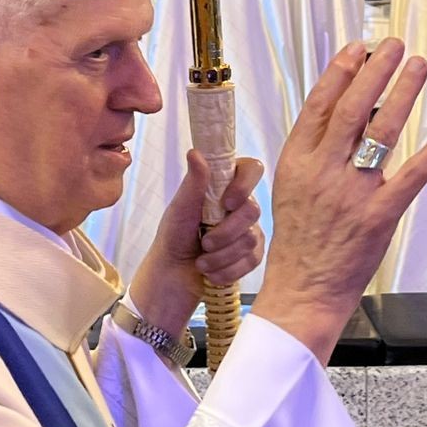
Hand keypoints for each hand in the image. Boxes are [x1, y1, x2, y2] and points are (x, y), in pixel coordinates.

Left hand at [129, 151, 264, 339]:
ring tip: (201, 262)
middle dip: (226, 233)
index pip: (252, 169)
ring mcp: (248, 229)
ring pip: (250, 239)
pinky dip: (228, 270)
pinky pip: (252, 261)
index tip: (226, 202)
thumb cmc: (173, 236)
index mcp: (224, 185)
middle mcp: (240, 205)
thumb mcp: (180, 208)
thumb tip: (195, 152)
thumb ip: (193, 182)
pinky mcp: (251, 255)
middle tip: (204, 243)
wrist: (174, 274)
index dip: (244, 185)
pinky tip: (211, 272)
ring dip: (221, 255)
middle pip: (253, 210)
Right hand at [253, 40, 426, 363]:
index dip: (340, 72)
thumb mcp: (292, 187)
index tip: (358, 48)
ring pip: (382, 132)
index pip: (320, 105)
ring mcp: (351, 193)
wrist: (302, 290)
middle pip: (352, 109)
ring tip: (418, 67)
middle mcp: (322, 171)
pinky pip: (412, 174)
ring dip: (403, 95)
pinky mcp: (379, 216)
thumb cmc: (298, 241)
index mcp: (296, 162)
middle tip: (394, 45)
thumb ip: (315, 152)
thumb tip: (348, 116)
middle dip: (375, 71)